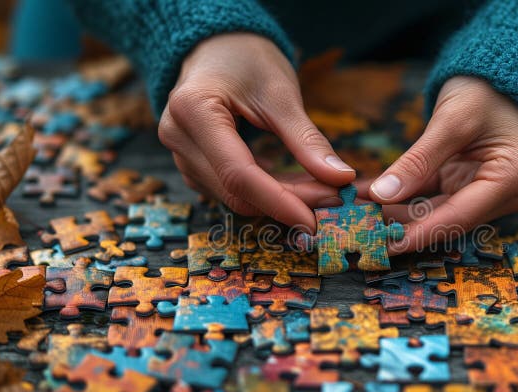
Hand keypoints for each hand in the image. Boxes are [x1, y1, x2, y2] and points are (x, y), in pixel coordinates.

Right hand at [158, 33, 355, 230]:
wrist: (217, 47)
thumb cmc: (247, 59)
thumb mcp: (281, 93)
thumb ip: (306, 139)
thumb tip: (340, 178)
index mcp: (193, 110)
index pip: (238, 174)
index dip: (279, 201)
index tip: (316, 218)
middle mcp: (177, 136)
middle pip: (235, 191)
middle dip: (286, 201)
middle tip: (333, 199)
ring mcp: (180, 154)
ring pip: (234, 197)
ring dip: (279, 199)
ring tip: (321, 188)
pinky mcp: (192, 165)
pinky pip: (230, 190)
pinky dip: (266, 193)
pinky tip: (296, 184)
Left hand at [365, 76, 517, 254]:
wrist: (503, 73)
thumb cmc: (487, 89)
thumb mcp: (451, 121)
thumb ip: (418, 161)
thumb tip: (381, 196)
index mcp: (512, 180)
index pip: (458, 217)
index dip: (417, 234)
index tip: (381, 246)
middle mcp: (504, 194)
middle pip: (445, 220)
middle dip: (399, 225)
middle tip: (357, 230)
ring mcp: (484, 191)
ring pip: (433, 212)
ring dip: (395, 213)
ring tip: (354, 214)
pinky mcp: (465, 184)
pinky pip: (429, 198)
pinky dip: (401, 198)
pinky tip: (367, 198)